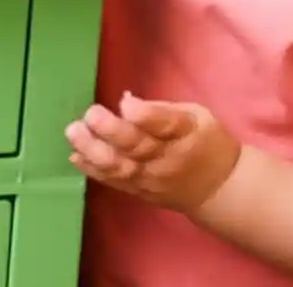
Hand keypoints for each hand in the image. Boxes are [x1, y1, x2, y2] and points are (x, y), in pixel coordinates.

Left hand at [65, 92, 240, 214]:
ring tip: (74, 132)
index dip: (143, 114)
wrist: (218, 188)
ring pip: (120, 167)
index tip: (124, 103)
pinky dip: (93, 170)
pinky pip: (114, 182)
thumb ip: (162, 110)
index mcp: (186, 133)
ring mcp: (151, 178)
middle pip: (137, 146)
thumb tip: (125, 101)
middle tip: (90, 114)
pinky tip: (75, 156)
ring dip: (93, 150)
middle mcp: (167, 158)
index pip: (164, 124)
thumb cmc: (205, 141)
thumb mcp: (196, 116)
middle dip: (110, 130)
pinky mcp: (140, 192)